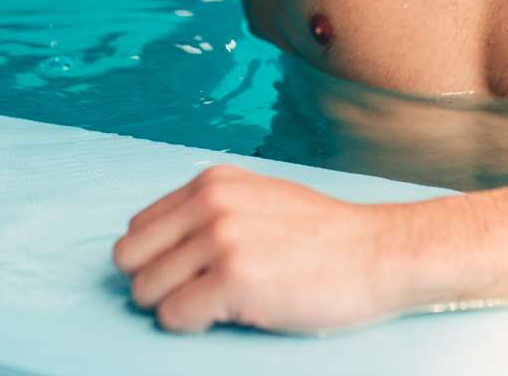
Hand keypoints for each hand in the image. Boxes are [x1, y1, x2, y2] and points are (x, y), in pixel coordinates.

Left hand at [111, 164, 413, 333]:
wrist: (378, 253)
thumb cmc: (322, 237)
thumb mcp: (258, 199)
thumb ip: (209, 211)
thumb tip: (156, 245)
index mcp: (212, 182)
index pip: (137, 228)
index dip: (158, 259)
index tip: (190, 272)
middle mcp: (211, 203)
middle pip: (129, 259)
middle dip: (154, 284)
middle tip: (196, 294)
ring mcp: (221, 239)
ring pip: (144, 291)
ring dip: (174, 307)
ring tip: (218, 303)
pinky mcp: (233, 279)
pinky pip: (173, 316)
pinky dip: (192, 325)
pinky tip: (229, 314)